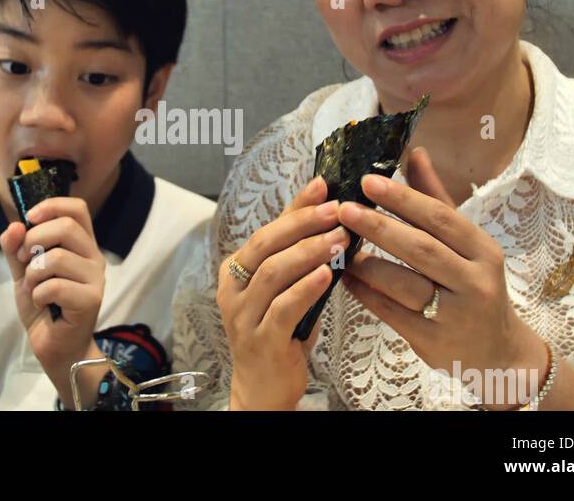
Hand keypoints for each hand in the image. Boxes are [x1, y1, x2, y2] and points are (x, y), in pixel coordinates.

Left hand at [0, 196, 105, 391]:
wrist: (54, 346)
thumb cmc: (43, 305)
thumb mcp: (23, 271)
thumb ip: (16, 248)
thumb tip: (15, 225)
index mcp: (81, 245)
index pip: (78, 209)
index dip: (52, 205)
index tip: (30, 217)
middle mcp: (93, 257)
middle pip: (66, 227)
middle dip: (34, 240)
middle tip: (24, 260)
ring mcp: (95, 279)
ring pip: (57, 257)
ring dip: (33, 274)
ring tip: (34, 288)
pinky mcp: (91, 300)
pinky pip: (55, 286)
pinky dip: (38, 295)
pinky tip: (42, 304)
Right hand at [218, 176, 350, 409]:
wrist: (263, 387)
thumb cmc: (279, 333)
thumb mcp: (285, 289)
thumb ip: (298, 259)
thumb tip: (332, 219)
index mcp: (236, 271)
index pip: (266, 229)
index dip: (295, 206)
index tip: (323, 185)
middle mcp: (233, 289)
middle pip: (265, 245)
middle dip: (303, 223)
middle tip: (337, 209)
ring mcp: (243, 316)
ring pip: (273, 273)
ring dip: (309, 251)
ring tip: (340, 239)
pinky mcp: (261, 340)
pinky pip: (283, 307)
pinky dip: (306, 287)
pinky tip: (327, 273)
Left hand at [339, 147, 545, 406]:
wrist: (496, 353)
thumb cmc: (472, 285)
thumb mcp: (466, 244)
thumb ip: (436, 199)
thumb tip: (414, 152)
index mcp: (483, 250)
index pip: (441, 218)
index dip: (404, 198)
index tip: (368, 180)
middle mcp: (474, 282)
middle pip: (421, 249)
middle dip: (379, 227)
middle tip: (343, 208)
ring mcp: (454, 315)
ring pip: (403, 284)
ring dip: (366, 264)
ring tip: (338, 244)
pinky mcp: (433, 342)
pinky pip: (391, 313)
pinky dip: (364, 293)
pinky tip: (344, 277)